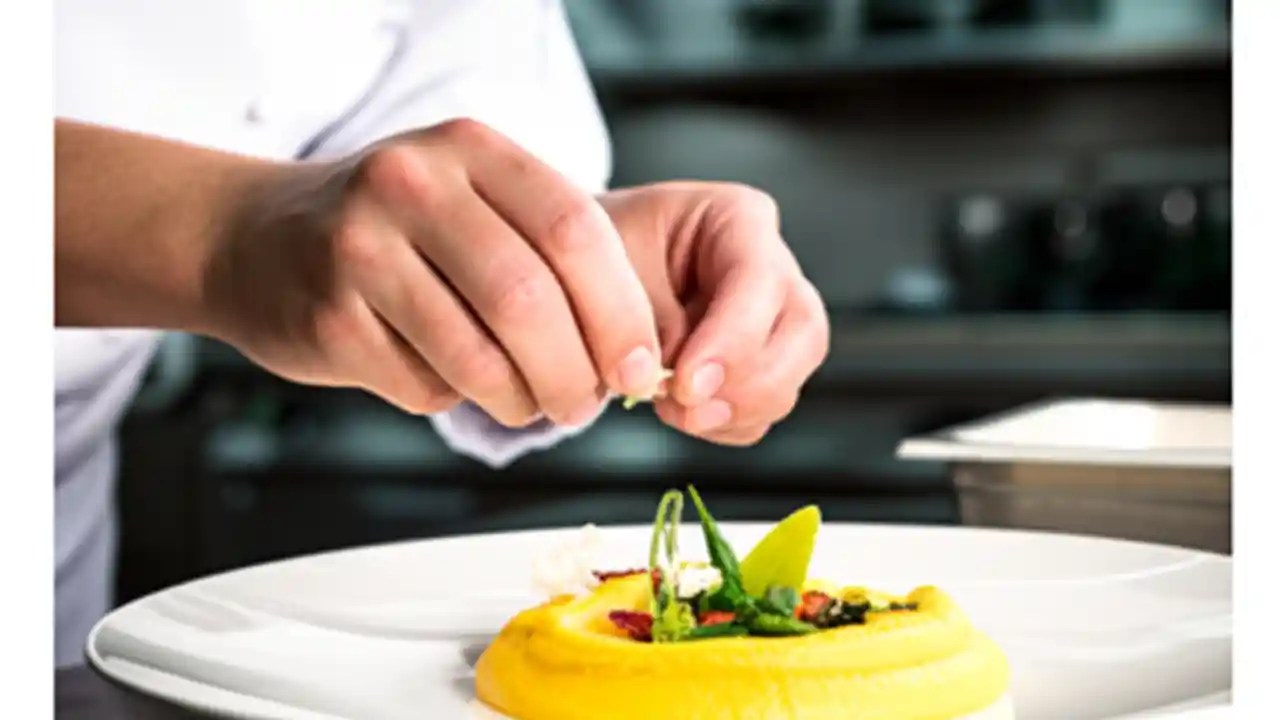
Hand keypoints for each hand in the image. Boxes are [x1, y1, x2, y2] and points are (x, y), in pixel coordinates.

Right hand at [203, 119, 661, 425]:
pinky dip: (452, 399)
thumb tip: (633, 351)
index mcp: (470, 148)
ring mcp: (360, 248)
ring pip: (478, 356)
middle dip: (576, 372)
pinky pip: (423, 386)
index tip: (640, 365)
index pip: (573, 228)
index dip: (620, 309)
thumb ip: (549, 250)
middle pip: (529, 298)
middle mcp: (412, 184)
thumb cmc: (395, 229)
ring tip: (531, 405)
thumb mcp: (472, 198)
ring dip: (521, 401)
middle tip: (586, 404)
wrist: (255, 236)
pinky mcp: (329, 317)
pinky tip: (445, 378)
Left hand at [600, 182, 829, 444]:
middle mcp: (770, 267)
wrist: (580, 271)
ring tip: (672, 407)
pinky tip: (683, 412)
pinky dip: (724, 425)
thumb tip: (672, 378)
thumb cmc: (594, 250)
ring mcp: (772, 322)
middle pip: (803, 332)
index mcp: (736, 218)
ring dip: (732, 410)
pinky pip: (763, 412)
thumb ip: (642, 317)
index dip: (732, 338)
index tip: (687, 382)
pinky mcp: (759, 367)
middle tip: (687, 407)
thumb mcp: (605, 261)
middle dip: (749, 384)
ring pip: (790, 378)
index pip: (760, 279)